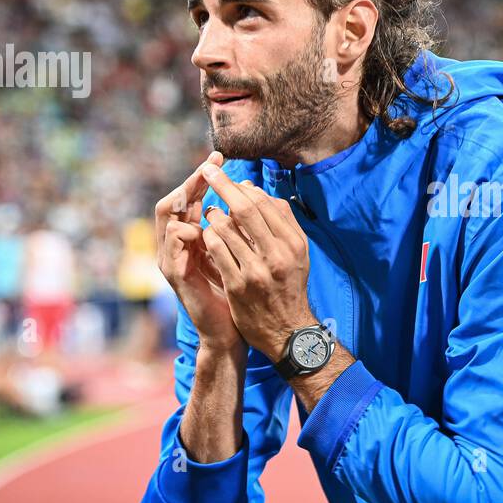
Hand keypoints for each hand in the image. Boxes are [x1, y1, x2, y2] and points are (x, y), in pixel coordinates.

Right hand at [154, 152, 241, 353]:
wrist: (229, 330)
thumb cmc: (237, 292)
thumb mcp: (239, 253)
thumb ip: (237, 228)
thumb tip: (248, 195)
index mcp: (191, 239)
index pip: (189, 198)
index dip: (201, 178)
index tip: (219, 157)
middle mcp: (177, 246)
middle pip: (172, 201)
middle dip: (190, 181)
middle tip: (209, 165)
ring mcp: (172, 259)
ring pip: (166, 217)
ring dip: (186, 199)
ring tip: (203, 186)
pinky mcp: (176, 274)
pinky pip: (174, 242)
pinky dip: (188, 228)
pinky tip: (205, 223)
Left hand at [198, 163, 315, 362]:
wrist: (287, 330)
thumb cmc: (289, 286)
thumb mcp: (296, 253)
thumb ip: (281, 222)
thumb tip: (256, 191)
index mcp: (294, 243)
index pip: (265, 204)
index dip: (241, 186)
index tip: (225, 176)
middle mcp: (278, 255)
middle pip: (245, 209)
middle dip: (223, 186)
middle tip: (207, 171)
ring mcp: (257, 270)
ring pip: (226, 228)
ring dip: (213, 215)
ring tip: (209, 213)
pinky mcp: (238, 285)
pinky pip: (216, 250)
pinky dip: (208, 237)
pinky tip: (206, 235)